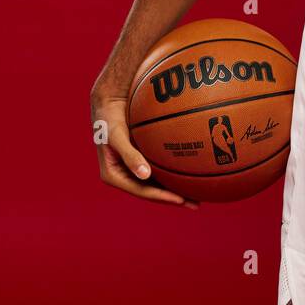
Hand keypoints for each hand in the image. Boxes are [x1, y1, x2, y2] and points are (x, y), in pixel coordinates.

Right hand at [91, 83, 199, 208]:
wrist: (107, 102)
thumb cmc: (109, 118)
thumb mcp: (117, 136)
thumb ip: (130, 156)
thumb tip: (145, 175)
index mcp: (113, 175)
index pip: (141, 191)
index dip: (161, 197)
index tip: (180, 200)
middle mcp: (124, 174)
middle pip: (151, 191)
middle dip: (173, 197)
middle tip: (196, 203)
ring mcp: (132, 166)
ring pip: (156, 181)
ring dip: (175, 188)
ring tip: (197, 193)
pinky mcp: (140, 156)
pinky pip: (158, 167)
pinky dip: (172, 171)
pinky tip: (189, 172)